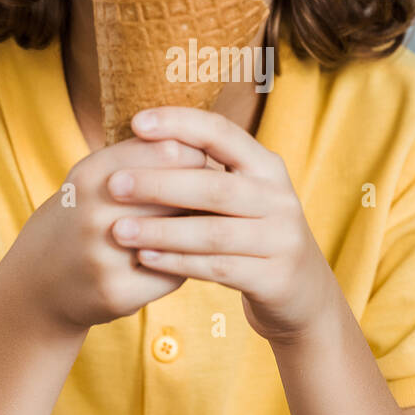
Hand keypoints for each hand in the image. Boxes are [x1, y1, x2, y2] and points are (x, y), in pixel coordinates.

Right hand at [0, 135, 209, 340]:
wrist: (38, 279)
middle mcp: (93, 213)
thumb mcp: (96, 175)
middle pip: (179, 195)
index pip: (171, 150)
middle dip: (201, 196)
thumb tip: (205, 148)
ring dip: (196, 231)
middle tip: (211, 199)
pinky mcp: (117, 293)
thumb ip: (143, 155)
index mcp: (91, 174)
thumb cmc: (82, 214)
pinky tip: (178, 259)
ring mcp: (103, 256)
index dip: (195, 158)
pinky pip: (174, 274)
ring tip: (201, 226)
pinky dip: (181, 265)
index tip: (201, 167)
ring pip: (180, 236)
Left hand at [107, 105, 335, 345]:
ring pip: (214, 231)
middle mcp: (279, 197)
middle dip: (160, 183)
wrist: (300, 292)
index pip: (222, 133)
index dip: (180, 124)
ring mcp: (280, 239)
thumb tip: (141, 140)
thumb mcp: (239, 195)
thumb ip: (203, 171)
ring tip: (119, 230)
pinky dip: (178, 262)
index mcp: (266, 166)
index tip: (136, 122)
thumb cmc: (251, 233)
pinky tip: (146, 258)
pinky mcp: (274, 277)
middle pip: (214, 185)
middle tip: (114, 185)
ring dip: (162, 230)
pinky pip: (219, 268)